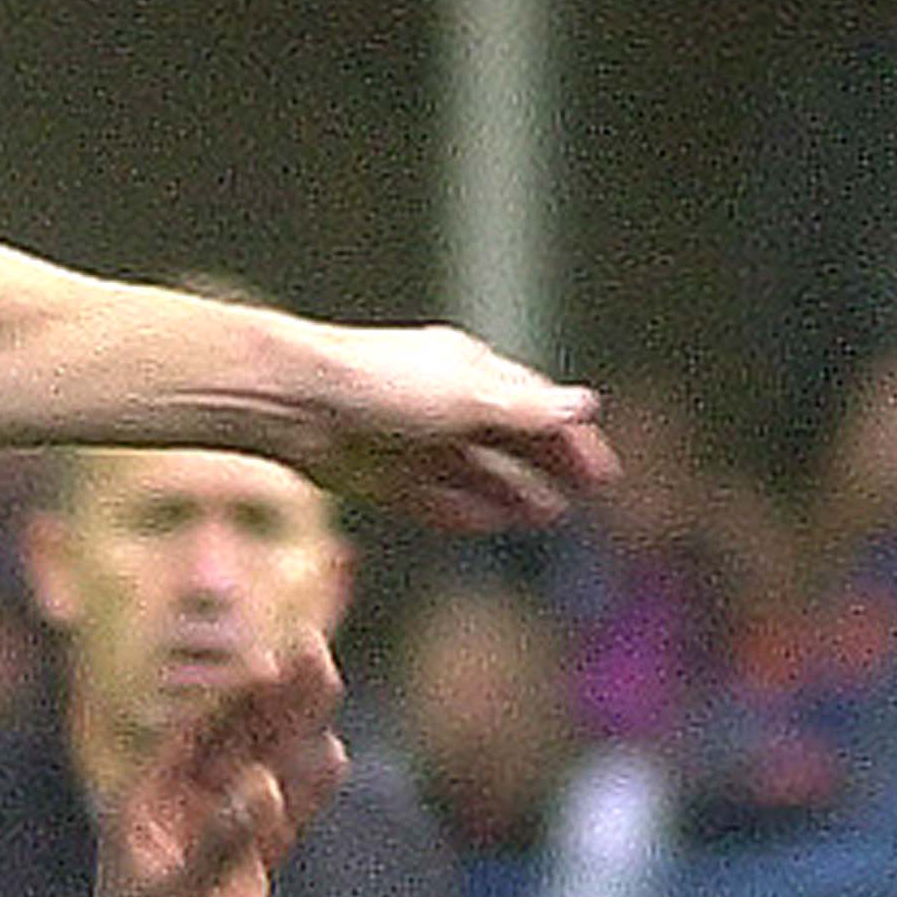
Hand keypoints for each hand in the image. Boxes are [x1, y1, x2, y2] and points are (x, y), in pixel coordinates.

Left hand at [90, 634, 346, 896]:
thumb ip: (221, 843)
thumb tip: (265, 786)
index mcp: (144, 802)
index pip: (195, 733)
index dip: (235, 697)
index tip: (271, 662)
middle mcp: (180, 809)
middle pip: (236, 739)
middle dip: (274, 697)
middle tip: (314, 649)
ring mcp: (216, 835)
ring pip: (264, 769)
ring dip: (295, 730)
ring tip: (329, 682)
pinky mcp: (246, 869)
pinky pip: (282, 820)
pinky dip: (306, 791)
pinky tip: (333, 755)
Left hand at [306, 331, 615, 537]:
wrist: (295, 402)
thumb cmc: (379, 384)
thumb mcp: (467, 396)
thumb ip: (527, 409)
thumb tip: (586, 404)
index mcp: (468, 371)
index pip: (534, 404)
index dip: (571, 437)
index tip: (602, 471)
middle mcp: (442, 404)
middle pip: (508, 438)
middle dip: (548, 465)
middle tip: (584, 495)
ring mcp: (412, 442)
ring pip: (473, 472)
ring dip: (512, 492)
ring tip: (546, 516)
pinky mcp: (381, 476)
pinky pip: (432, 497)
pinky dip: (462, 510)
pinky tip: (489, 525)